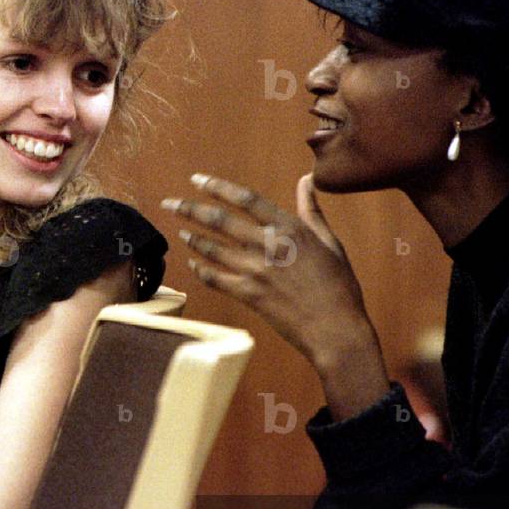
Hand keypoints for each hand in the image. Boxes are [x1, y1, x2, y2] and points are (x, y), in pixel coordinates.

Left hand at [163, 173, 391, 418]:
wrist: (335, 330)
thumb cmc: (338, 287)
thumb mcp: (330, 243)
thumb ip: (311, 210)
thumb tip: (306, 179)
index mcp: (290, 229)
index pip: (246, 199)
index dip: (217, 187)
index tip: (197, 179)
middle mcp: (269, 246)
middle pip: (220, 220)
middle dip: (190, 208)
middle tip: (169, 203)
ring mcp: (257, 272)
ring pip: (213, 248)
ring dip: (192, 238)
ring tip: (180, 231)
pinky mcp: (249, 295)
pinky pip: (215, 278)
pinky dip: (200, 269)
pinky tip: (191, 263)